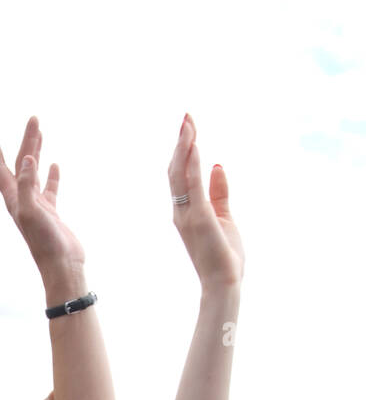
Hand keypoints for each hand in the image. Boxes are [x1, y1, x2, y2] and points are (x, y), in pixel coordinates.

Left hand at [0, 117, 83, 273]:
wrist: (61, 266)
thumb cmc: (45, 243)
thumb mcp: (33, 212)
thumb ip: (28, 186)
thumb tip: (27, 160)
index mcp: (13, 199)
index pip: (0, 169)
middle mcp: (22, 200)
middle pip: (21, 164)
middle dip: (26, 141)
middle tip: (33, 118)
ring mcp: (36, 206)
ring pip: (35, 172)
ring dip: (37, 152)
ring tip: (41, 132)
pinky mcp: (51, 213)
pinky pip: (50, 189)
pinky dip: (52, 175)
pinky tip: (55, 165)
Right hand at [168, 115, 243, 288]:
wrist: (223, 282)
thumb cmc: (224, 256)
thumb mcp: (224, 217)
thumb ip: (219, 192)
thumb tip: (217, 166)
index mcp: (186, 212)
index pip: (180, 175)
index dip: (183, 151)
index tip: (189, 128)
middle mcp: (181, 211)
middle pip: (176, 170)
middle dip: (182, 142)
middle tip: (187, 117)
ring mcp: (188, 215)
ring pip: (181, 174)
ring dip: (185, 147)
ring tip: (189, 124)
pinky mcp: (200, 218)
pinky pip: (193, 186)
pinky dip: (193, 165)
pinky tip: (195, 146)